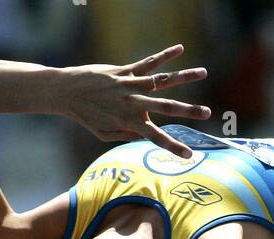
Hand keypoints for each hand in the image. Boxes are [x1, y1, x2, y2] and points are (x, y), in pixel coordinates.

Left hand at [60, 45, 209, 154]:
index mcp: (130, 123)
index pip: (157, 138)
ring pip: (162, 80)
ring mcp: (130, 85)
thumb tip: (143, 134)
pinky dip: (165, 55)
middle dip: (188, 111)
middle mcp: (133, 103)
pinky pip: (148, 63)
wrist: (66, 91)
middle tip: (207, 113)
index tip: (189, 155)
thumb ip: (125, 135)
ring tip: (203, 72)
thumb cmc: (85, 115)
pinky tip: (180, 48)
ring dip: (184, 76)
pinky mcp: (125, 70)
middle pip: (166, 107)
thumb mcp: (104, 134)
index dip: (173, 147)